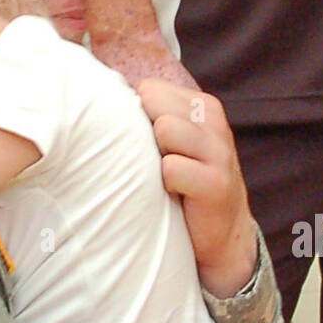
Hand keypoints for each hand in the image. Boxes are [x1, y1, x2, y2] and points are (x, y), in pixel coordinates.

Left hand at [139, 79, 258, 297]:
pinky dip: (163, 184)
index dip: (138, 116)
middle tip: (156, 162)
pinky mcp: (216, 183)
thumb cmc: (185, 184)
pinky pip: (171, 168)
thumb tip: (100, 100)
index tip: (147, 143)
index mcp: (203, 106)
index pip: (150, 89)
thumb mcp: (175, 143)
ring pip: (165, 129)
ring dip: (154, 157)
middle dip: (144, 133)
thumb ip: (151, 118)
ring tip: (164, 176)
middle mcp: (214, 123)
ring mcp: (219, 151)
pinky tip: (172, 194)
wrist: (222, 234)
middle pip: (153, 103)